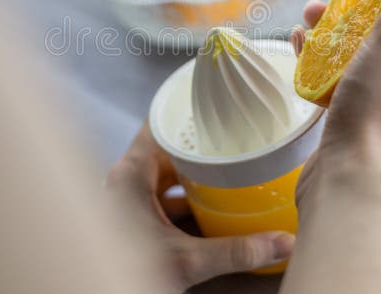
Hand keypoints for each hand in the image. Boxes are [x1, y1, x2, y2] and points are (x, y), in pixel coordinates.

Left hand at [106, 123, 294, 291]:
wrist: (99, 289)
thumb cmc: (125, 269)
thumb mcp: (186, 260)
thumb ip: (234, 251)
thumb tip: (281, 242)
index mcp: (131, 175)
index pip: (157, 125)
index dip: (184, 113)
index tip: (212, 104)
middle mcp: (126, 181)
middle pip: (166, 149)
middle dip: (198, 146)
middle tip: (230, 138)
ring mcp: (127, 200)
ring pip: (164, 175)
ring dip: (192, 174)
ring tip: (226, 168)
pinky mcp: (131, 219)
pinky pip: (161, 198)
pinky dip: (183, 198)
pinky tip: (208, 207)